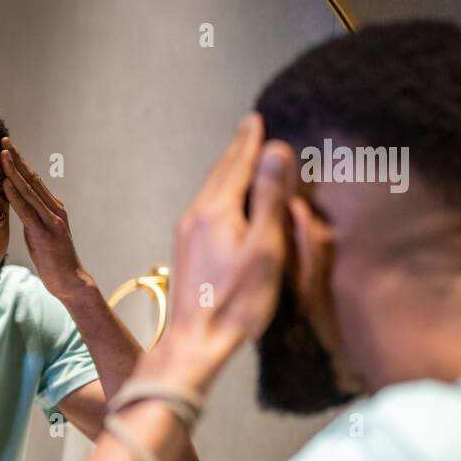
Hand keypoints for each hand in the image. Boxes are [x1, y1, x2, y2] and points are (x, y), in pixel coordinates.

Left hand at [0, 136, 89, 299]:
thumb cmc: (53, 259)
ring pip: (29, 190)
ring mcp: (50, 220)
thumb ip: (31, 217)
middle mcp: (53, 209)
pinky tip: (6, 182)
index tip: (6, 148)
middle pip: (31, 178)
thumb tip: (17, 205)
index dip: (19, 163)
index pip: (33, 180)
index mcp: (52, 208)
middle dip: (16, 159)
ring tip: (2, 153)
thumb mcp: (39, 234)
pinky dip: (15, 195)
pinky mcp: (45, 232)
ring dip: (13, 171)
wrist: (70, 280)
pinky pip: (27, 210)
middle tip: (3, 140)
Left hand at [149, 113, 295, 391]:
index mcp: (217, 209)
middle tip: (250, 128)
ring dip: (227, 170)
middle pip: (219, 173)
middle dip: (237, 150)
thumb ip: (269, 197)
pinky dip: (220, 190)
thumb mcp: (264, 247)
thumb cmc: (237, 300)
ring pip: (210, 189)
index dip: (250, 141)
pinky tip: (225, 199)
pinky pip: (204, 206)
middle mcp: (196, 214)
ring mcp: (186, 232)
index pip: (237, 163)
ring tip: (241, 156)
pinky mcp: (184, 248)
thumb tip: (276, 149)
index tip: (256, 119)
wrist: (195, 340)